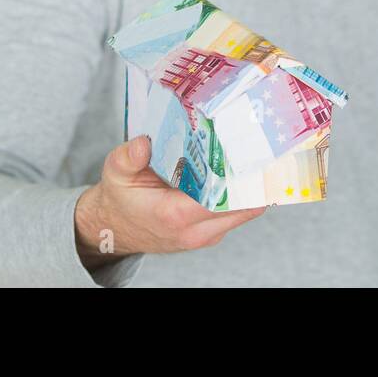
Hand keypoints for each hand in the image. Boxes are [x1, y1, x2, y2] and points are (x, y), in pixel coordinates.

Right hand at [74, 134, 265, 269]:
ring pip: (245, 211)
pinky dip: (243, 193)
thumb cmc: (120, 198)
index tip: (250, 149)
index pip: (220, 197)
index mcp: (174, 215)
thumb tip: (143, 143)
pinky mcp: (212, 233)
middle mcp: (195, 230)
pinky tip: (242, 169)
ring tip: (256, 152)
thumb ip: (127, 157)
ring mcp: (206, 235)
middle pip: (243, 206)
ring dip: (251, 185)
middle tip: (261, 143)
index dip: (239, 175)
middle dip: (254, 177)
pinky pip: (237, 213)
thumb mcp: (115, 172)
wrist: (117, 228)